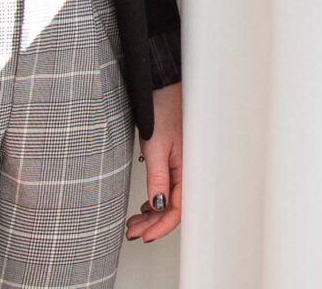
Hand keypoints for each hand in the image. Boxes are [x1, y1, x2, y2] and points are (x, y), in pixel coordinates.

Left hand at [126, 83, 183, 241]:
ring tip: (135, 221)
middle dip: (153, 224)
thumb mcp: (155, 146)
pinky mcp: (176, 158)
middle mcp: (188, 169)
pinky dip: (156, 199)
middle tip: (134, 231)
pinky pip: (169, 186)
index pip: (177, 209)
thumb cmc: (163, 108)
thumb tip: (156, 206)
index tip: (144, 236)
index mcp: (187, 168)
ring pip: (170, 198)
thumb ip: (157, 178)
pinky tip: (146, 205)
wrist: (163, 85)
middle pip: (173, 207)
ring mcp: (183, 164)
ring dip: (153, 213)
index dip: (161, 226)